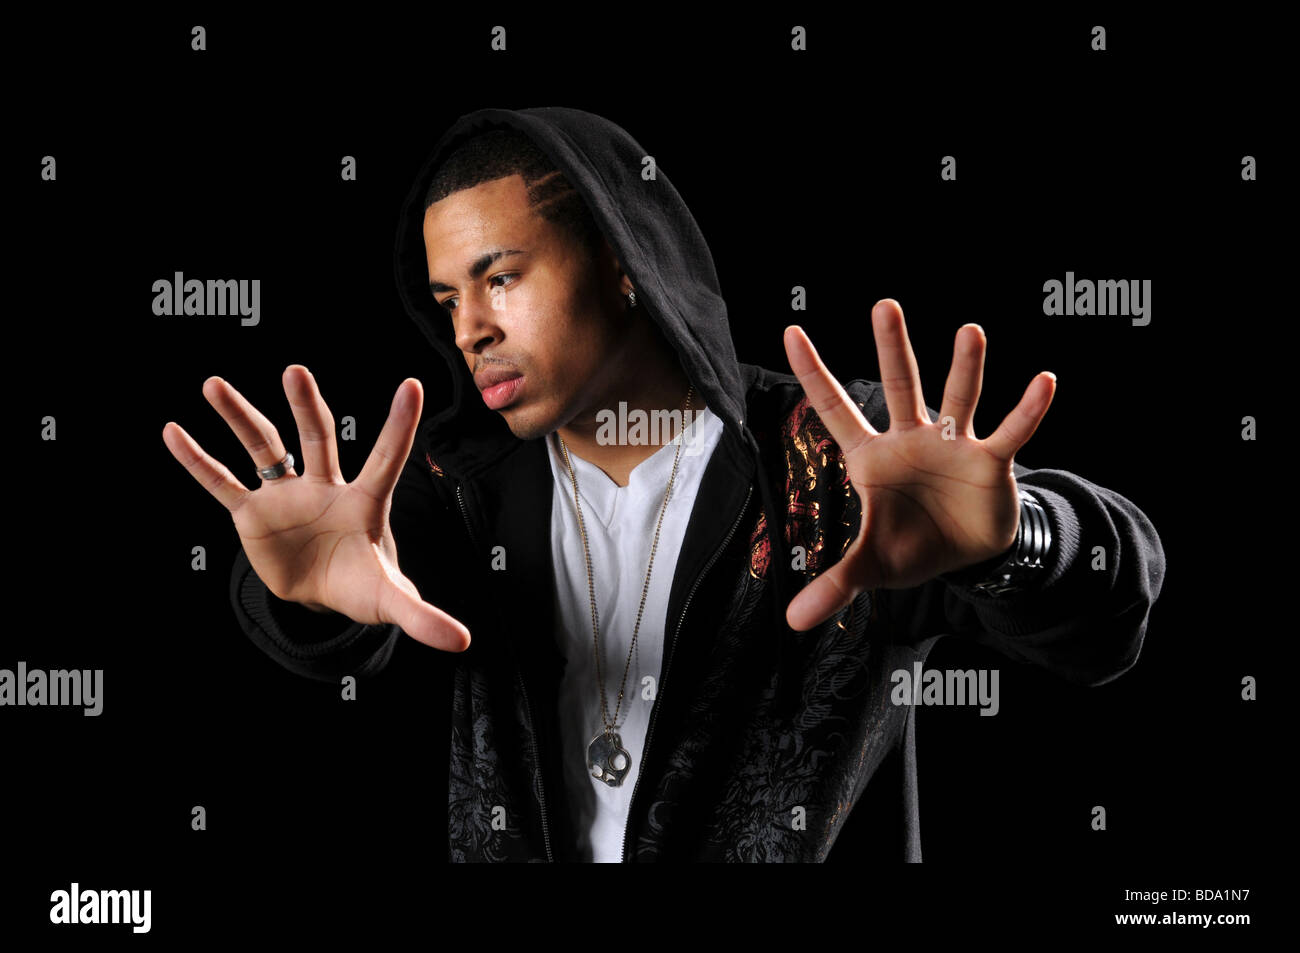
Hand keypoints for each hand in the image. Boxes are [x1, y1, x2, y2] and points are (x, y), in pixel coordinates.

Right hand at [161, 365, 470, 651]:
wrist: (320, 593)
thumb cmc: (361, 584)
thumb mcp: (390, 601)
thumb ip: (422, 616)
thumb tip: (463, 642)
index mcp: (364, 501)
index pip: (387, 457)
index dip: (399, 425)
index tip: (412, 385)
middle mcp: (324, 486)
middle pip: (317, 438)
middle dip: (306, 407)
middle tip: (296, 372)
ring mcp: (286, 495)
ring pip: (263, 447)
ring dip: (239, 417)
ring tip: (213, 385)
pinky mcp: (253, 514)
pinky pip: (223, 483)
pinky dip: (198, 461)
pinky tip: (174, 432)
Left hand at [782, 299, 1055, 631]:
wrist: (965, 555)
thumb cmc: (911, 545)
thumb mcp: (871, 567)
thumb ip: (835, 584)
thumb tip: (793, 622)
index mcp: (871, 456)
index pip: (834, 408)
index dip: (814, 373)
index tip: (790, 331)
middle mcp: (910, 438)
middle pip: (900, 387)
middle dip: (893, 349)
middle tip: (885, 305)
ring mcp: (952, 445)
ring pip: (958, 398)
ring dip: (965, 367)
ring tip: (970, 331)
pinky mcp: (991, 462)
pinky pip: (1011, 432)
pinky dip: (1028, 410)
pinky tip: (1044, 382)